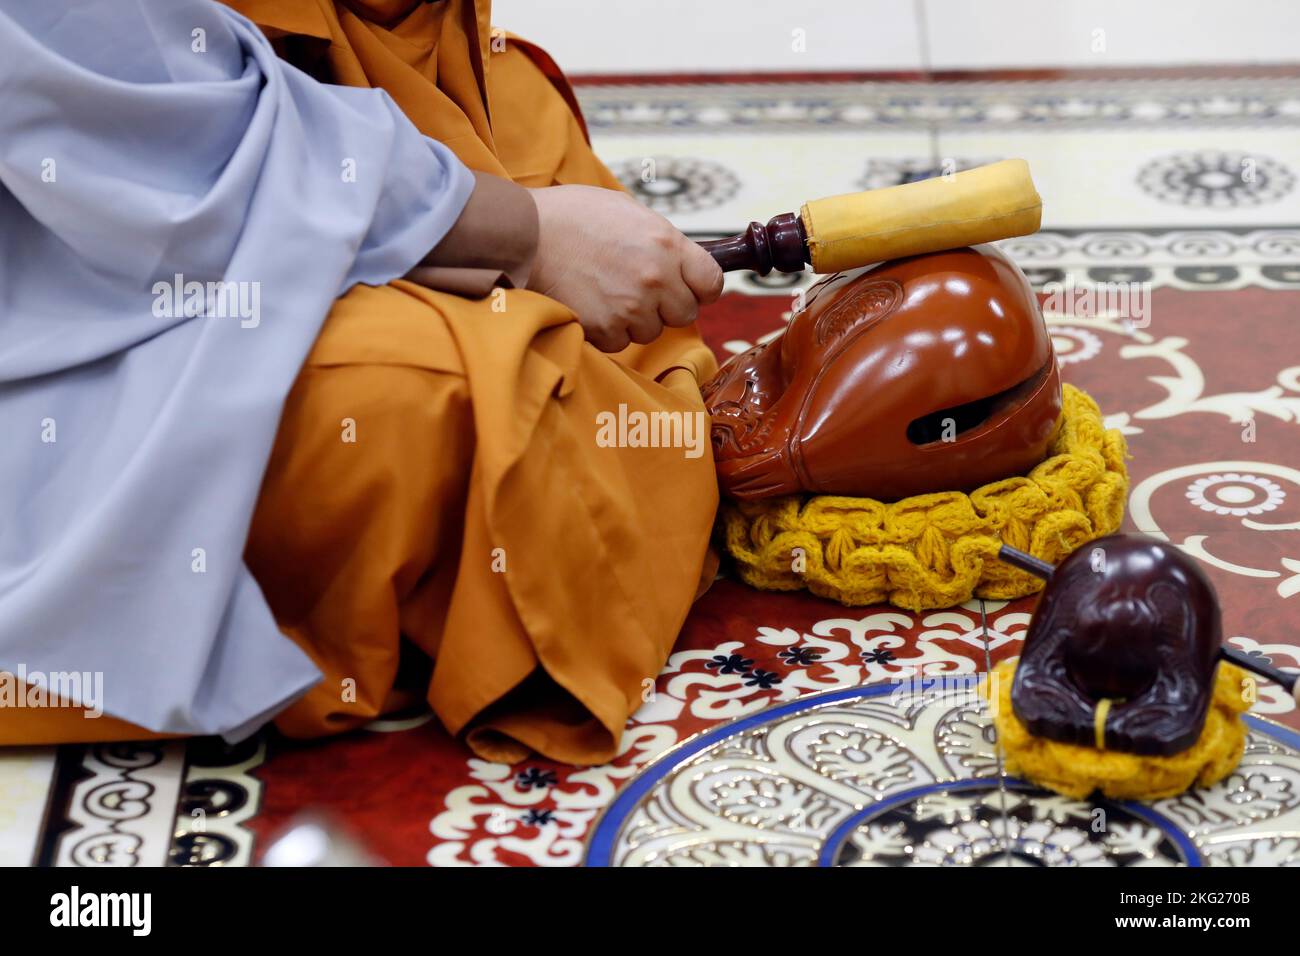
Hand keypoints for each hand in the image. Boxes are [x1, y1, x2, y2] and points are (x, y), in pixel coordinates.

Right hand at [526, 185, 722, 352]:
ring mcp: (630, 307)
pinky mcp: (604, 328)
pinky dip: (607, 331)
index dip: (702, 289)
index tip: (691, 290)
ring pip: (651, 331)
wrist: (526, 233)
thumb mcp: (629, 211)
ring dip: (635, 320)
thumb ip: (662, 240)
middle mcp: (655, 279)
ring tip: (607, 292)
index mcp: (667, 244)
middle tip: (640, 291)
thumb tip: (680, 261)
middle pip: (685, 314)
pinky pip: (620, 342)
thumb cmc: (573, 215)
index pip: (712, 283)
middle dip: (666, 306)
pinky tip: (590, 304)